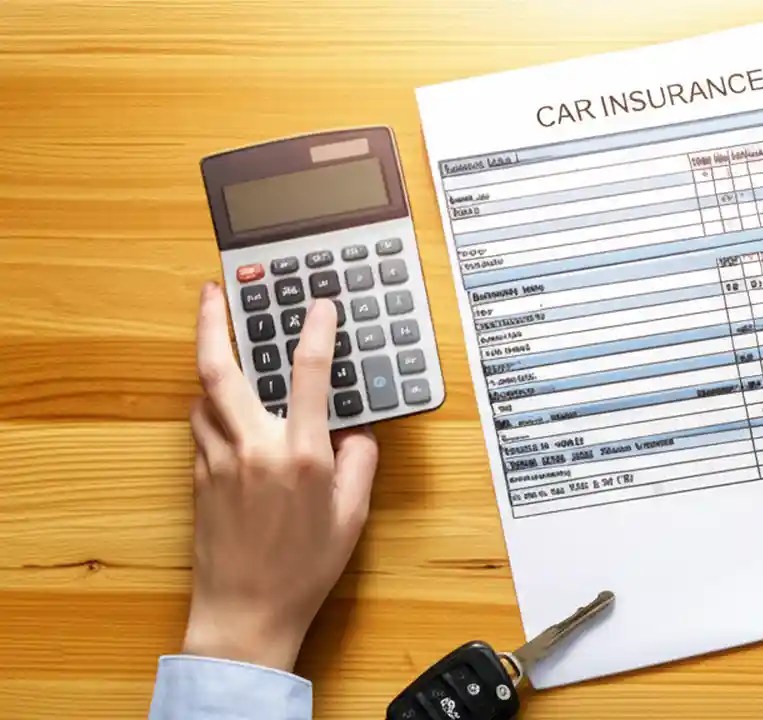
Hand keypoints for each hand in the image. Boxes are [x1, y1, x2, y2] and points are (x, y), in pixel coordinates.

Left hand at [184, 283, 377, 671]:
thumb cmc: (304, 569)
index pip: (308, 375)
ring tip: (223, 350)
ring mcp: (218, 461)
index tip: (319, 306)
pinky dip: (212, 409)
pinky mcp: (198, 478)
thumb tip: (356, 430)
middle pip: (220, 369)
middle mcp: (253, 449)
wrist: (244, 614)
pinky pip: (202, 428)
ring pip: (203, 397)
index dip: (315, 332)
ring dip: (213, 370)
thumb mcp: (352, 516)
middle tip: (212, 292)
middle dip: (213, 323)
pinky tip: (226, 412)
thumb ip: (360, 463)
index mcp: (301, 455)